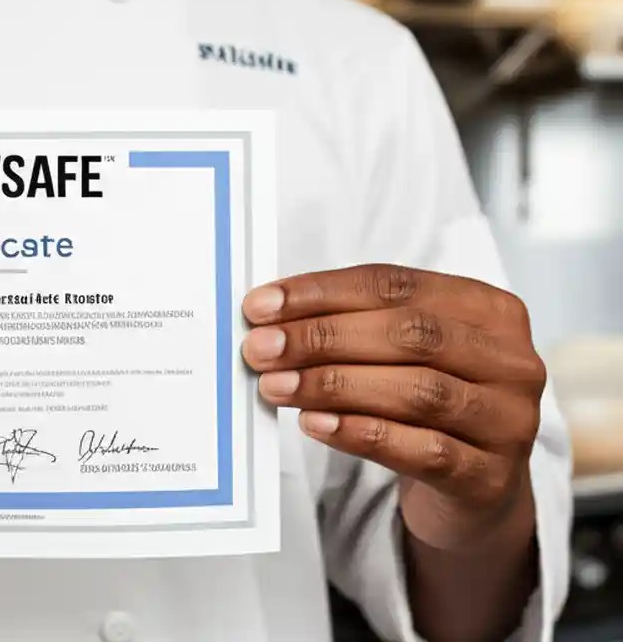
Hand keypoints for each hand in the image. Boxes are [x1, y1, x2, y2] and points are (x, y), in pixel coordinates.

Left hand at [241, 264, 544, 550]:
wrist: (475, 486)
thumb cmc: (427, 400)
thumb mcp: (403, 353)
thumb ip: (353, 325)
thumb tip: (270, 317)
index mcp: (489, 309)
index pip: (396, 286)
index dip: (323, 292)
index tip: (262, 305)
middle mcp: (511, 360)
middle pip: (410, 335)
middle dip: (323, 338)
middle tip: (261, 348)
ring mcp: (509, 421)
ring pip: (417, 392)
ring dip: (334, 386)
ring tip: (276, 386)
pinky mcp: (490, 477)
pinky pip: (423, 450)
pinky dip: (361, 434)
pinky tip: (315, 425)